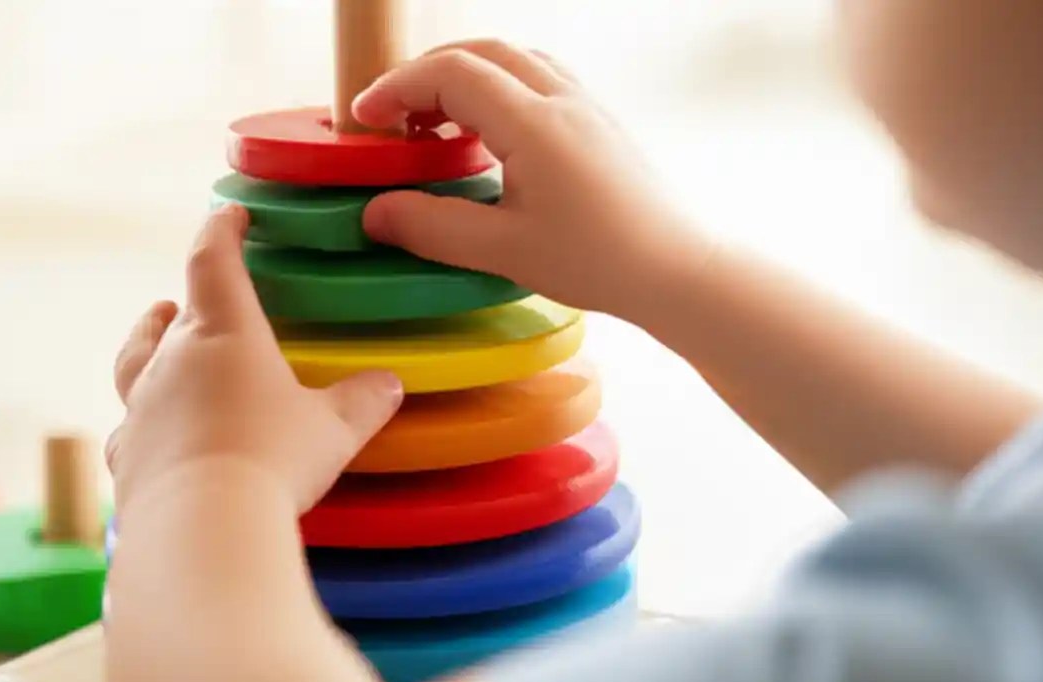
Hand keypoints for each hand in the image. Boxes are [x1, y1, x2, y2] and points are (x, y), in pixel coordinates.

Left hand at [106, 205, 402, 513]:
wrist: (203, 528)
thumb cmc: (274, 460)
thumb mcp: (335, 428)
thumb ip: (362, 401)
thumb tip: (390, 384)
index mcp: (223, 334)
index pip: (213, 262)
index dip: (220, 231)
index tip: (227, 214)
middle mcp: (171, 363)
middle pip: (164, 319)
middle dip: (176, 305)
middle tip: (177, 302)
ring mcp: (141, 412)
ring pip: (135, 369)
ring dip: (147, 355)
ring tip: (155, 350)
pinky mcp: (128, 461)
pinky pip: (130, 432)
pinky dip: (142, 427)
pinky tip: (151, 439)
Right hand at [356, 40, 714, 317]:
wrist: (677, 269)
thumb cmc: (600, 261)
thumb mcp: (505, 250)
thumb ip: (433, 228)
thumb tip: (375, 213)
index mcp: (536, 122)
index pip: (452, 73)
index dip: (399, 87)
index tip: (365, 119)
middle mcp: (563, 99)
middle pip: (481, 51)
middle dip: (426, 73)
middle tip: (393, 117)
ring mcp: (587, 105)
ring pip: (514, 59)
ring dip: (466, 75)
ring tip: (435, 122)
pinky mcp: (600, 122)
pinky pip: (541, 79)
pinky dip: (501, 88)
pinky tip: (489, 134)